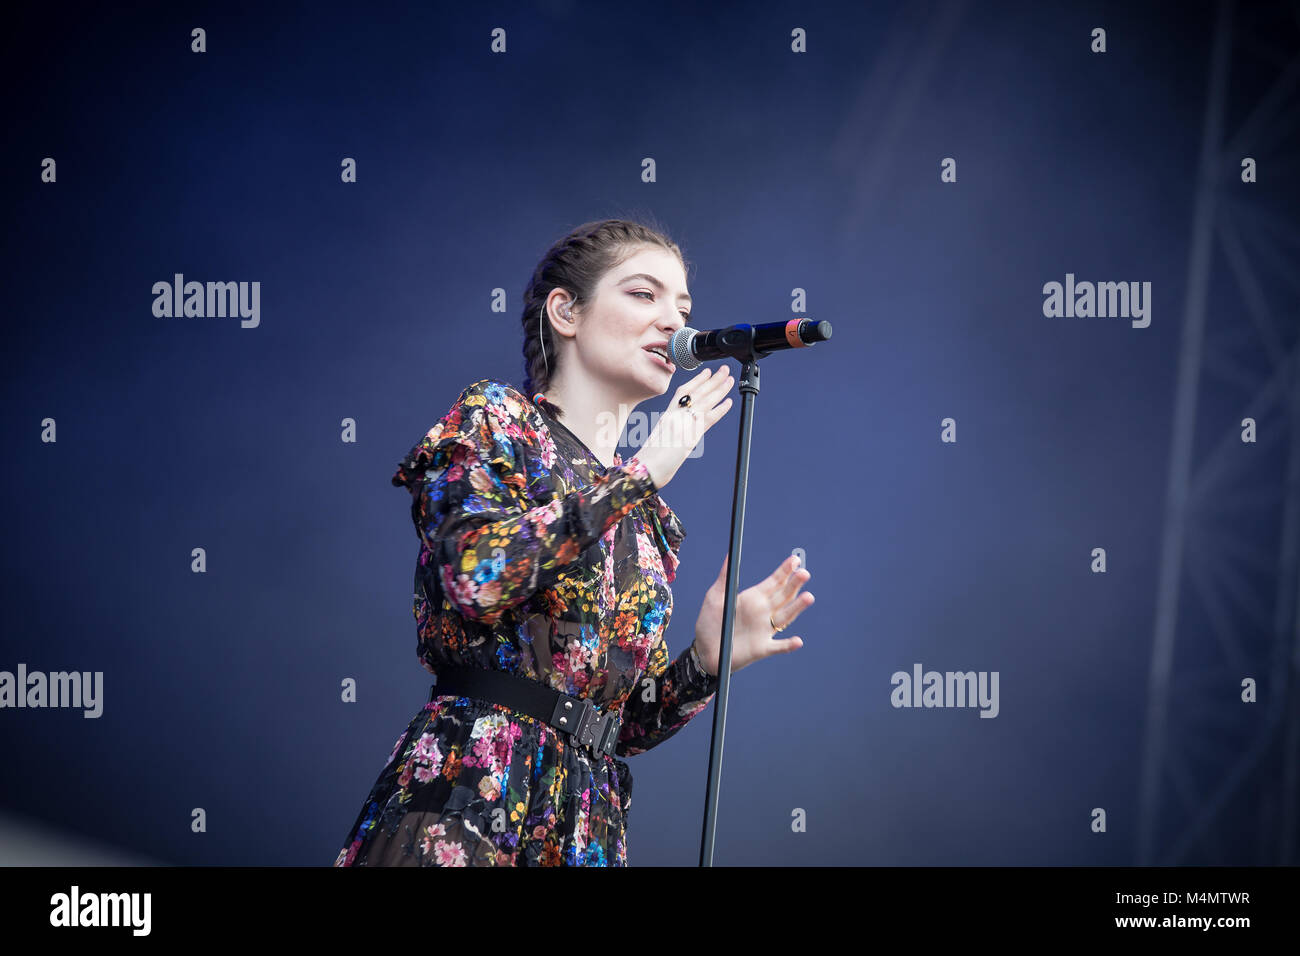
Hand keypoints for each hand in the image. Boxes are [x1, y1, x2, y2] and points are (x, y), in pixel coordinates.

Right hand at [630, 366, 733, 491]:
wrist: (646, 469)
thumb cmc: (649, 459)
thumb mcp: (658, 439)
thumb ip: (669, 431)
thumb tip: (677, 432)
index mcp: (667, 415)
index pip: (683, 391)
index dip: (697, 380)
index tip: (706, 372)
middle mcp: (675, 415)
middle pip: (697, 392)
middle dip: (712, 380)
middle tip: (724, 370)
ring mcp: (683, 423)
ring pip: (705, 401)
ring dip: (719, 389)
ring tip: (729, 380)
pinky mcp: (691, 435)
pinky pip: (709, 419)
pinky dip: (720, 410)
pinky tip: (729, 402)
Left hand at [692, 553, 812, 675]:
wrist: (705, 650)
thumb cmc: (709, 622)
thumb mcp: (714, 597)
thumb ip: (724, 577)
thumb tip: (729, 555)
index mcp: (753, 597)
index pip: (774, 582)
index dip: (785, 571)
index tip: (795, 560)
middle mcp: (763, 612)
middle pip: (783, 596)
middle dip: (794, 584)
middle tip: (804, 573)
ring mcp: (764, 630)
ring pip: (785, 617)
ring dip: (797, 608)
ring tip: (808, 597)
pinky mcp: (762, 648)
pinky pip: (778, 647)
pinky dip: (788, 645)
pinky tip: (797, 641)